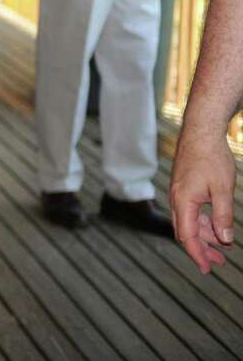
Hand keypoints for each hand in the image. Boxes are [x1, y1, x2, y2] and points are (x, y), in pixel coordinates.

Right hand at [170, 122, 234, 273]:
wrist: (201, 132)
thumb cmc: (211, 157)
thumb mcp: (222, 189)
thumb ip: (222, 216)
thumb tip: (224, 240)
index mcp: (183, 201)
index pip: (187, 236)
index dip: (198, 255)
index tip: (208, 269)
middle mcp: (176, 199)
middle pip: (186, 232)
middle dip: (202, 249)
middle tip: (220, 264)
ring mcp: (178, 193)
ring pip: (189, 222)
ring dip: (205, 236)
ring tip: (222, 247)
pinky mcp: (183, 188)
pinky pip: (190, 212)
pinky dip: (203, 222)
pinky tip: (216, 226)